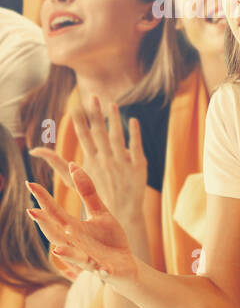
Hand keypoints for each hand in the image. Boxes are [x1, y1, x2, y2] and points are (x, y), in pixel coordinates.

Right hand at [27, 162, 139, 283]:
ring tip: (58, 249)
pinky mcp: (107, 270)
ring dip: (68, 254)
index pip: (55, 213)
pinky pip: (103, 272)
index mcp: (74, 230)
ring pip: (76, 257)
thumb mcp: (100, 213)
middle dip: (46, 226)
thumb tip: (74, 165)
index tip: (31, 183)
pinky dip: (102, 270)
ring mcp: (91, 260)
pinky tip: (102, 268)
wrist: (127, 265)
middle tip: (32, 212)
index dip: (43, 200)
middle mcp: (78, 246)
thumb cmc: (109, 240)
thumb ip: (87, 192)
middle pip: (58, 236)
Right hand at [32, 97, 147, 228]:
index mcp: (90, 161)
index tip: (76, 107)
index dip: (79, 122)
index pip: (83, 137)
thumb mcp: (71, 180)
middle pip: (99, 133)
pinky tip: (133, 120)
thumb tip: (34, 150)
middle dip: (96, 114)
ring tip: (112, 103)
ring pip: (118, 137)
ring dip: (114, 120)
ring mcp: (122, 162)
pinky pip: (137, 147)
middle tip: (93, 96)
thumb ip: (55, 162)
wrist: (122, 211)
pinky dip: (135, 134)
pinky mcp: (138, 166)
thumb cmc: (93, 193)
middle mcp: (105, 160)